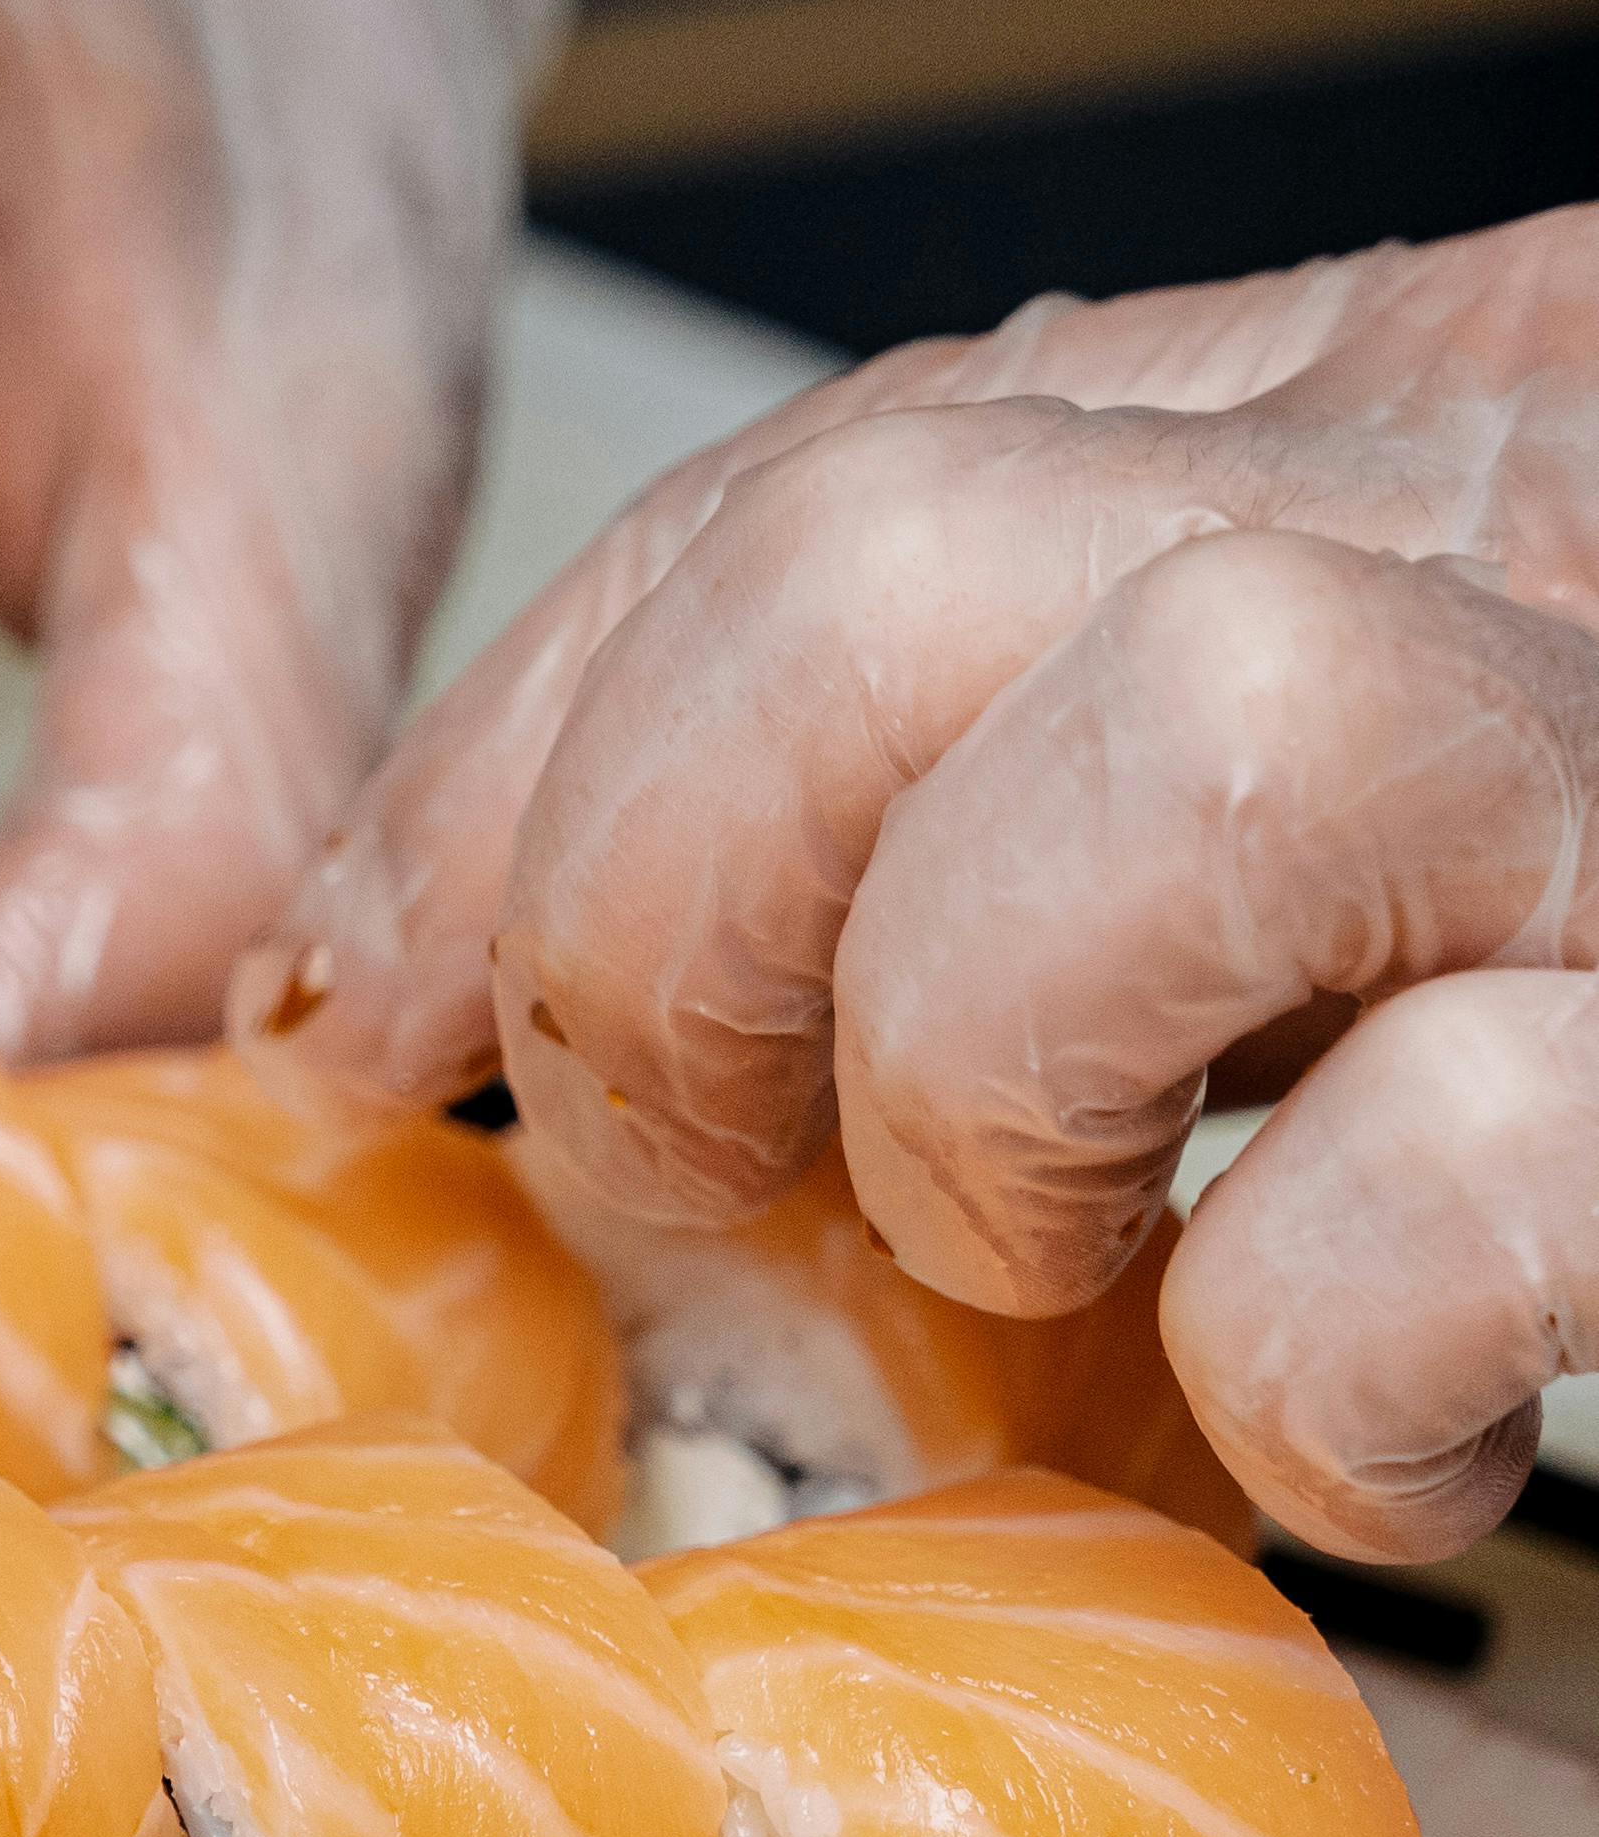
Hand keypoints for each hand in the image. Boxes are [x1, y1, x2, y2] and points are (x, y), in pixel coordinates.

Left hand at [232, 206, 1598, 1558]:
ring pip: (1196, 724)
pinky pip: (1456, 1160)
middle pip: (898, 550)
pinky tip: (1337, 1422)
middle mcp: (1527, 509)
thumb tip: (476, 973)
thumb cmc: (1593, 967)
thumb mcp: (1317, 797)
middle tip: (684, 1166)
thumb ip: (1000, 779)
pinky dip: (1313, 1354)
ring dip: (994, 1073)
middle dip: (653, 908)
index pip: (827, 474)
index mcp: (1393, 414)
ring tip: (1067, 1257)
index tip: (360, 1000)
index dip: (517, 760)